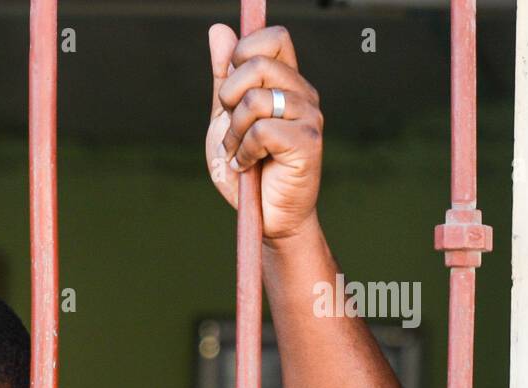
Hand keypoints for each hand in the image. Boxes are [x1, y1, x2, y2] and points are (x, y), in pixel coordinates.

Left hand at [204, 24, 322, 241]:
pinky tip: (249, 166)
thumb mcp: (224, 119)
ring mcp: (309, 116)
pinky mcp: (308, 142)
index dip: (243, 54)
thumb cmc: (246, 168)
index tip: (231, 91)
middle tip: (232, 128)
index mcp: (286, 82)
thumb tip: (218, 30)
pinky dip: (244, 151)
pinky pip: (262, 129)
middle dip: (228, 98)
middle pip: (257, 63)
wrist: (263, 216)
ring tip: (240, 153)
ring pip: (254, 100)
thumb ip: (223, 77)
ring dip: (233, 133)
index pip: (274, 36)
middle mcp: (302, 94)